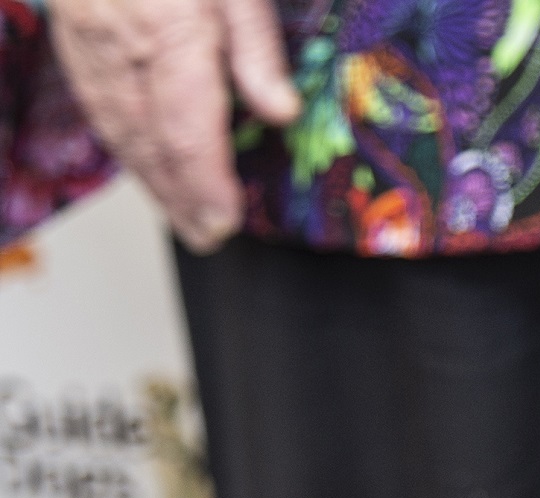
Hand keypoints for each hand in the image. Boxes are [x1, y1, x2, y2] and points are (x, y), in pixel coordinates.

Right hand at [48, 0, 299, 252]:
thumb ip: (256, 49)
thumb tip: (280, 113)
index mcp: (169, 36)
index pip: (185, 133)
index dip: (205, 187)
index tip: (225, 222)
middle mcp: (122, 48)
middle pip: (149, 143)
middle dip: (180, 198)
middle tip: (209, 236)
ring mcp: (91, 44)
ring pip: (120, 128)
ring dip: (152, 179)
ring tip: (184, 216)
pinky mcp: (77, 37)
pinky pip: (99, 103)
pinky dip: (124, 142)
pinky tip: (145, 163)